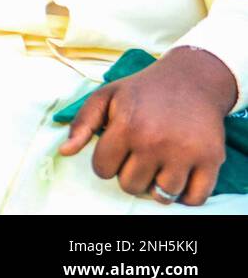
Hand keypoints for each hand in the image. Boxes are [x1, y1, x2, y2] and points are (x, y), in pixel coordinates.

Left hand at [60, 46, 235, 205]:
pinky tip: (179, 176)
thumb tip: (65, 152)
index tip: (116, 150)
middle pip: (130, 185)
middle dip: (130, 173)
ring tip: (158, 166)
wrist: (191, 79)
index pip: (102, 169)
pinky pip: (195, 198)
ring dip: (157, 185)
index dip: (106, 162)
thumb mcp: (106, 96)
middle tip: (139, 156)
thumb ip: (82, 123)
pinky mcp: (211, 159)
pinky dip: (185, 195)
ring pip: (161, 196)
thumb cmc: (143, 90)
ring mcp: (184, 152)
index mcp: (126, 126)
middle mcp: (154, 141)